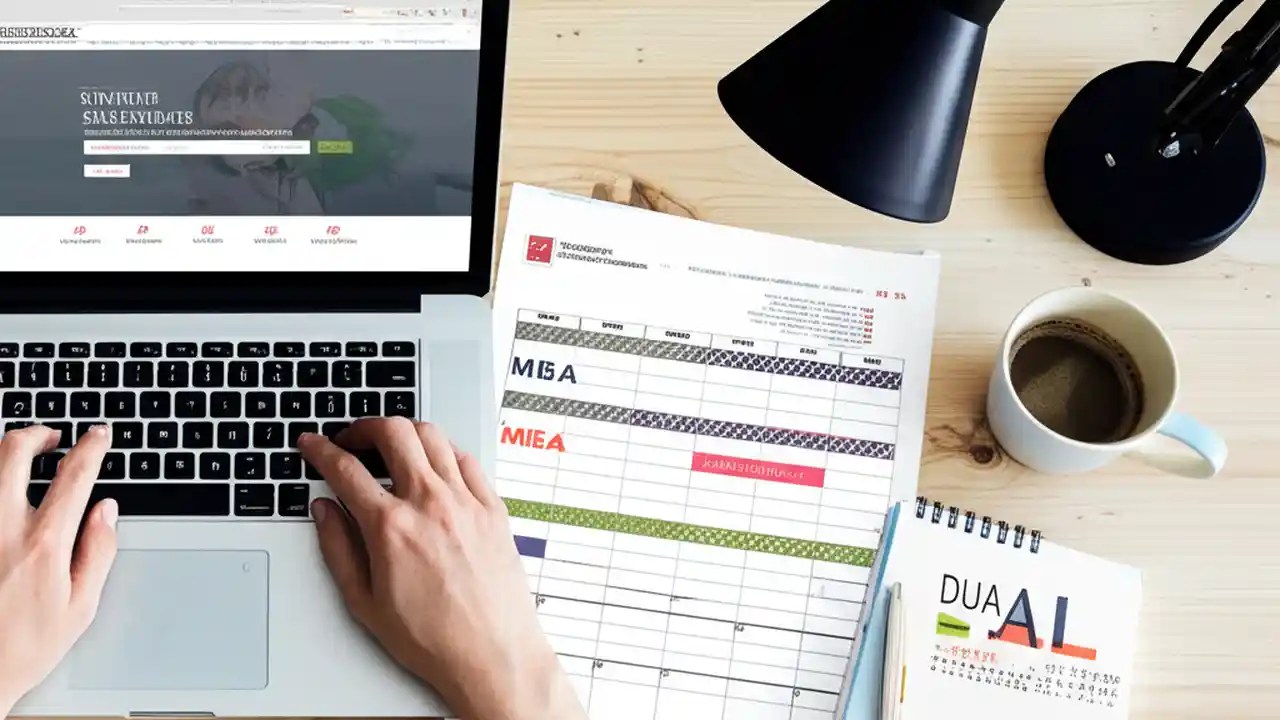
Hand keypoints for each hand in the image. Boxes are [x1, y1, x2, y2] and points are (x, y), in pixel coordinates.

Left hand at [0, 425, 117, 714]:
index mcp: (42, 545)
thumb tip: (106, 510)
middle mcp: (1, 531)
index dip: (90, 447)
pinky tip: (1, 493)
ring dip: (4, 454)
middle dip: (36, 433)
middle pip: (12, 453)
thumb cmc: (20, 650)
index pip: (73, 476)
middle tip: (49, 436)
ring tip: (20, 458)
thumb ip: (98, 552)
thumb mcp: (79, 609)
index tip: (98, 435)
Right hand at [298, 419, 584, 719]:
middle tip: (351, 440)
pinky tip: (434, 463)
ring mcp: (465, 502)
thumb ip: (338, 547)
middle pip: (392, 432)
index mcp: (391, 528)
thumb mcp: (364, 601)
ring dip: (404, 431)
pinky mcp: (492, 508)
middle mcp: (430, 504)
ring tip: (390, 445)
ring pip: (432, 436)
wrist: (492, 653)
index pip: (345, 469)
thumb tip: (324, 510)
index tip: (312, 445)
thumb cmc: (433, 637)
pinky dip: (444, 451)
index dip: (320, 450)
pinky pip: (466, 458)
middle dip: (363, 426)